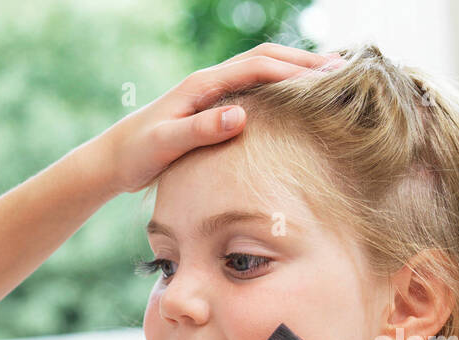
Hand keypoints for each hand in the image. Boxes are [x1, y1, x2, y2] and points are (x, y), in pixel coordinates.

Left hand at [87, 44, 339, 196]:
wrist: (114, 160)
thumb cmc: (137, 154)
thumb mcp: (166, 144)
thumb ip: (201, 130)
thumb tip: (240, 115)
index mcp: (203, 84)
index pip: (259, 66)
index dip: (295, 69)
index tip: (329, 76)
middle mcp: (210, 82)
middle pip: (266, 59)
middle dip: (304, 62)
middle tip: (344, 69)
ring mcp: (211, 93)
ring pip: (262, 71)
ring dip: (294, 71)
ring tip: (331, 80)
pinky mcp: (211, 107)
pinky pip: (253, 90)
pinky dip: (279, 88)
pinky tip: (296, 103)